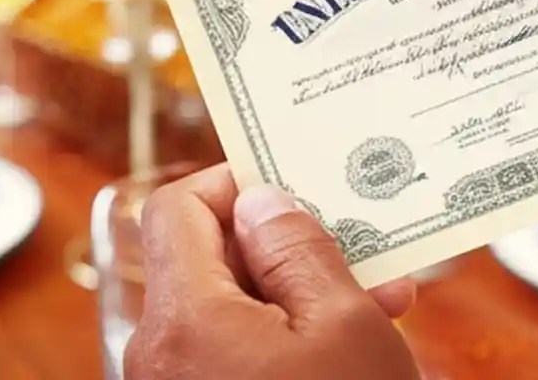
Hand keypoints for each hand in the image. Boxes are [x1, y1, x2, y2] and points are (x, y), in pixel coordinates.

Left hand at [125, 164, 420, 379]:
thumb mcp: (344, 328)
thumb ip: (299, 248)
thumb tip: (263, 199)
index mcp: (185, 321)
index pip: (177, 209)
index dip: (235, 181)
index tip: (295, 181)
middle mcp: (159, 356)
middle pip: (206, 260)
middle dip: (285, 244)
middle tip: (358, 244)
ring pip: (227, 309)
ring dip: (295, 292)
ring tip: (378, 301)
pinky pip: (228, 353)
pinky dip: (281, 337)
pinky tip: (345, 346)